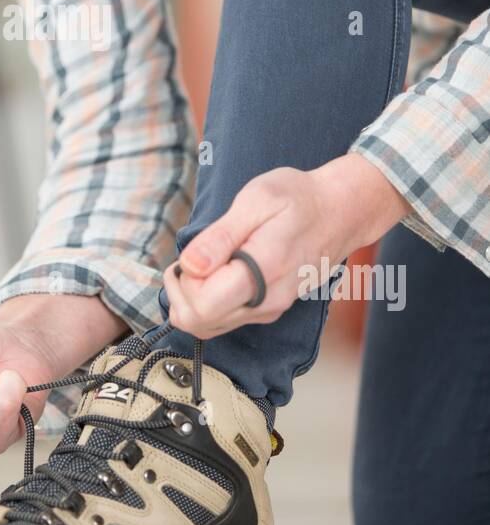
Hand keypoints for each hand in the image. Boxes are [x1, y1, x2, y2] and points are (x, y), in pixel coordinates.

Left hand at [161, 153, 408, 338]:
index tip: (185, 258)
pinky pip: (225, 320)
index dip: (181, 284)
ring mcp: (269, 309)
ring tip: (204, 262)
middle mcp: (267, 301)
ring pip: (209, 326)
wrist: (342, 211)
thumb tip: (188, 266)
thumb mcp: (256, 200)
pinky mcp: (269, 309)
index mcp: (262, 272)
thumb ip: (220, 237)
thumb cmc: (299, 197)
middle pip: (199, 323)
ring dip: (192, 299)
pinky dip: (208, 302)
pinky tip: (216, 271)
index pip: (201, 307)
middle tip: (189, 260)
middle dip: (181, 293)